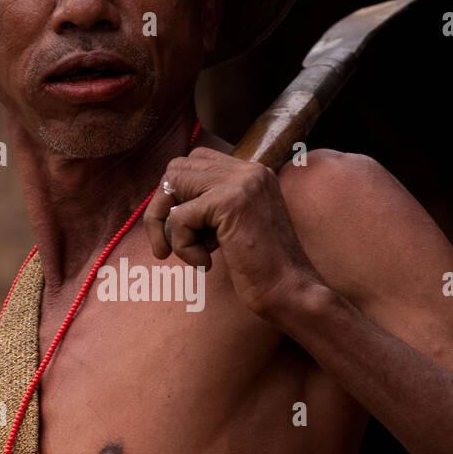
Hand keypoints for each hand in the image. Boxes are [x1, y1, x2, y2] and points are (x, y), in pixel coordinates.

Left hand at [143, 148, 323, 320]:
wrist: (290, 291)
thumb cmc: (262, 269)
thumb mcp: (234, 227)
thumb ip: (210, 207)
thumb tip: (168, 205)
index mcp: (253, 172)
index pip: (194, 161)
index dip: (176, 194)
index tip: (180, 229)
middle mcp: (249, 169)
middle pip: (177, 169)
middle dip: (161, 208)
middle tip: (166, 245)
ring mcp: (241, 182)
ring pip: (172, 185)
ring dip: (167, 226)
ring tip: (188, 254)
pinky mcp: (230, 203)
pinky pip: (179, 217)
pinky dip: (182, 246)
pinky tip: (205, 264)